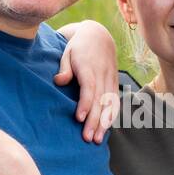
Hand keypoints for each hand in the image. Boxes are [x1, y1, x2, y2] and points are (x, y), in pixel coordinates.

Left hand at [55, 20, 118, 143]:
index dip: (85, 104)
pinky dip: (112, 115)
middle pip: (99, 101)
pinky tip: (106, 129)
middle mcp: (102, 74)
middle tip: (88, 138)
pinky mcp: (114, 82)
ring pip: (109, 103)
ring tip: (98, 139)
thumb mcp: (67, 52)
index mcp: (89, 67)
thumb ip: (65, 68)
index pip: (89, 88)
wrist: (98, 35)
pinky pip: (115, 101)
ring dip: (104, 123)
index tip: (80, 118)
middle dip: (94, 121)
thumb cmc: (78, 47)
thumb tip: (59, 81)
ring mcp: (110, 79)